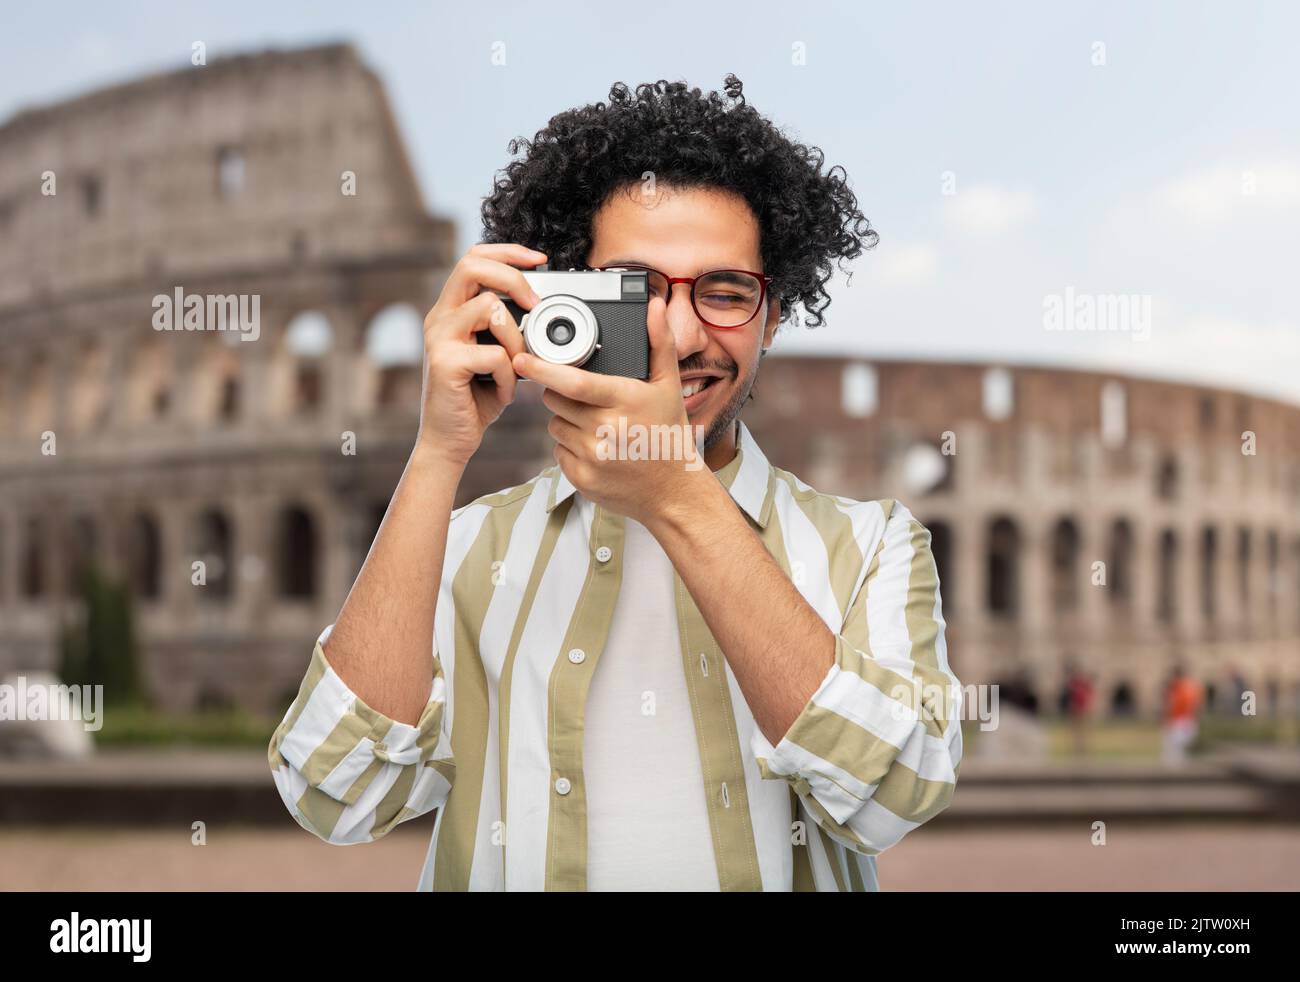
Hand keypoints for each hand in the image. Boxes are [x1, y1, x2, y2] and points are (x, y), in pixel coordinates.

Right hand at [415, 243, 544, 466]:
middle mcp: (439, 319)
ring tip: (516, 367)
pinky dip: (509, 376)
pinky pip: (495, 354)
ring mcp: (439, 339)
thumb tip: (541, 308)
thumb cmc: (476, 400)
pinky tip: (502, 392)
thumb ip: (509, 329)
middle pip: (472, 265)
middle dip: (513, 277)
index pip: (473, 258)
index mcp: (451, 312)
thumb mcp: (497, 356)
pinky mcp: (445, 363)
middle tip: (534, 303)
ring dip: (517, 338)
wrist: (450, 441)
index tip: (539, 260)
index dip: (508, 251)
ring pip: (489, 308)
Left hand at [514, 296, 707, 525]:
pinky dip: (570, 448)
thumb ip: (659, 343)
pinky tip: (594, 448)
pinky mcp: (581, 478)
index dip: (543, 368)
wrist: (672, 491)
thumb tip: (654, 308)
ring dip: (566, 421)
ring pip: (554, 425)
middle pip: (555, 400)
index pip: (574, 382)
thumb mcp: (669, 385)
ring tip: (595, 426)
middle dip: (561, 394)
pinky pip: (558, 452)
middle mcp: (606, 430)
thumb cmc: (668, 434)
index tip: (522, 359)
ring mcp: (592, 457)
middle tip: (587, 400)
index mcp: (624, 401)